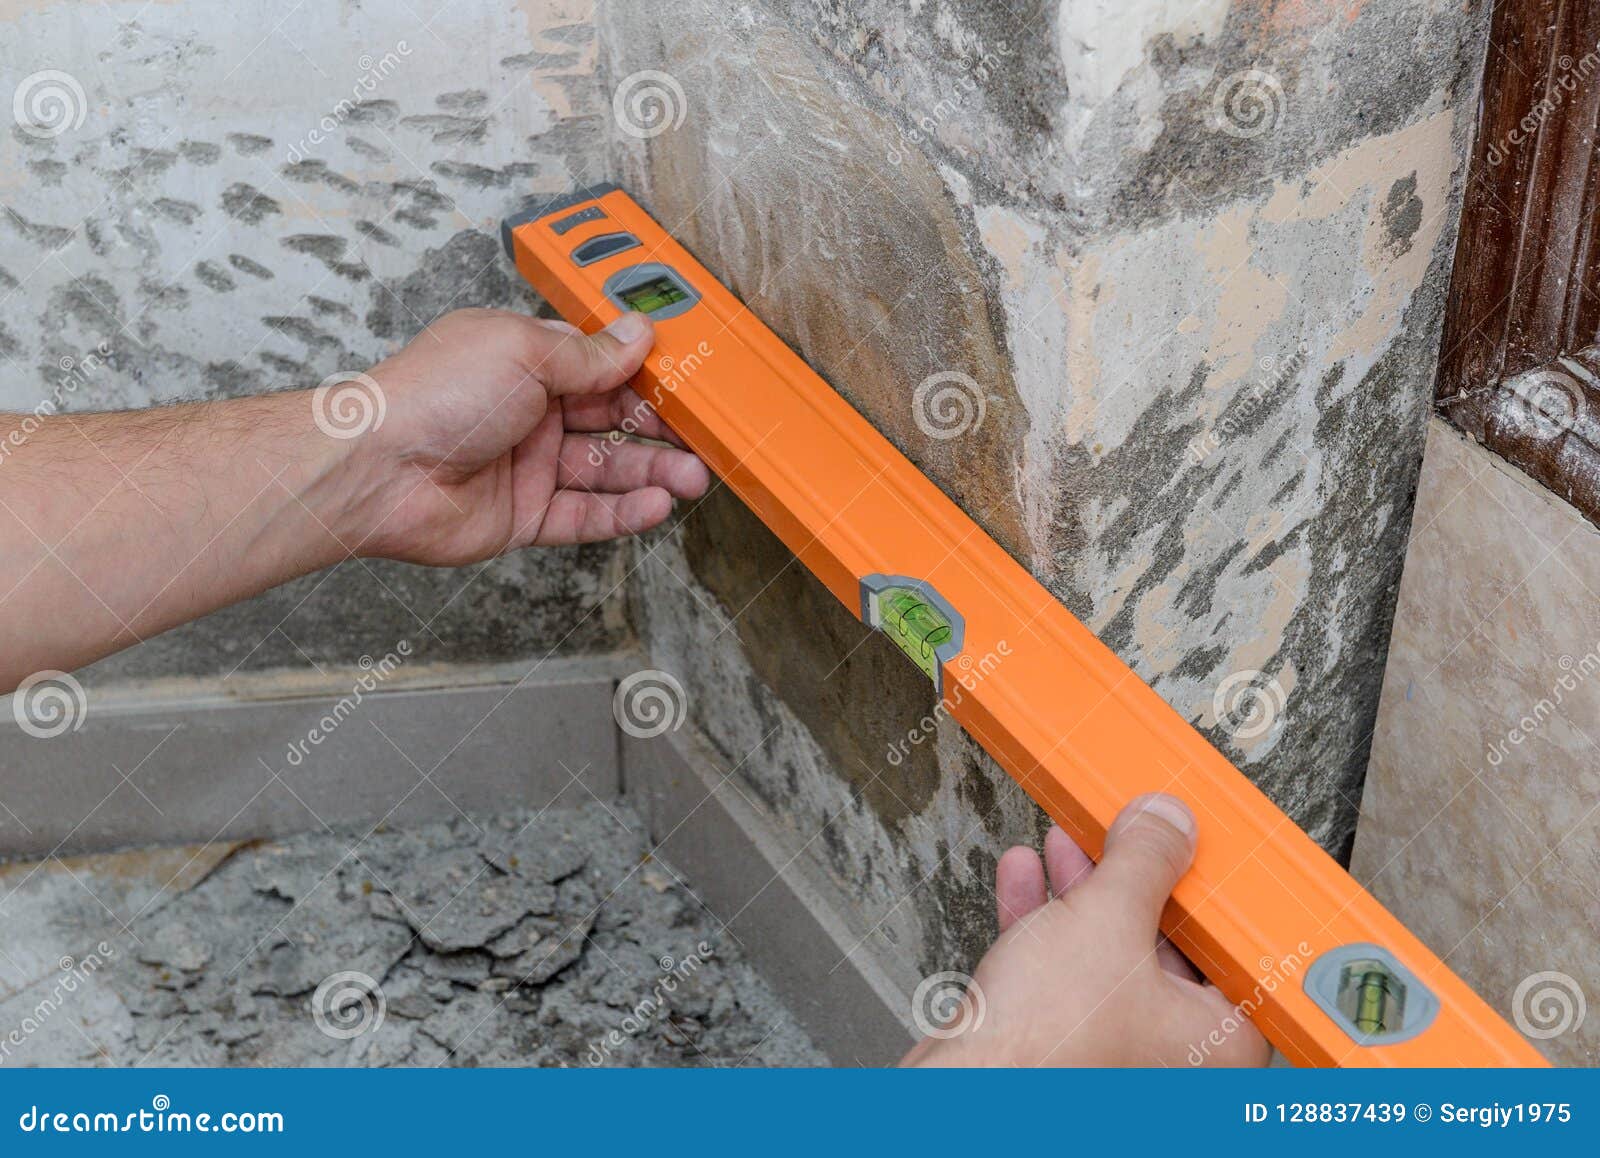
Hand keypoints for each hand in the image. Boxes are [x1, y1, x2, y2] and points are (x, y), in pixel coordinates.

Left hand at [347, 307, 709, 564]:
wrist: (377, 469)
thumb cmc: (431, 396)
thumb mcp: (523, 352)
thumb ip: (589, 354)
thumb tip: (636, 335)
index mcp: (526, 361)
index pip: (603, 368)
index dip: (646, 377)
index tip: (689, 386)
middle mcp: (529, 412)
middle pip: (612, 422)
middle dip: (660, 431)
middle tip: (702, 440)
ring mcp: (527, 466)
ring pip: (605, 471)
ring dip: (651, 474)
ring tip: (691, 479)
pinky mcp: (522, 515)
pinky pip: (584, 516)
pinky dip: (622, 514)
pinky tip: (653, 507)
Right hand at [903, 794, 1271, 1066]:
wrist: (966, 1089)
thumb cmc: (1048, 1045)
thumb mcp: (1108, 919)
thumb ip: (1145, 860)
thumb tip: (1170, 823)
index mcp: (1219, 1039)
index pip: (1233, 945)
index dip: (1207, 886)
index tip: (1191, 845)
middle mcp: (1175, 1052)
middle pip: (1165, 941)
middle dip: (1129, 877)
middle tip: (1122, 831)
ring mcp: (1118, 1050)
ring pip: (1109, 951)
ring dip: (1080, 890)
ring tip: (1066, 841)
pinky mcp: (1066, 1044)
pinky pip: (1067, 969)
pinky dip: (1047, 922)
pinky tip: (1025, 876)